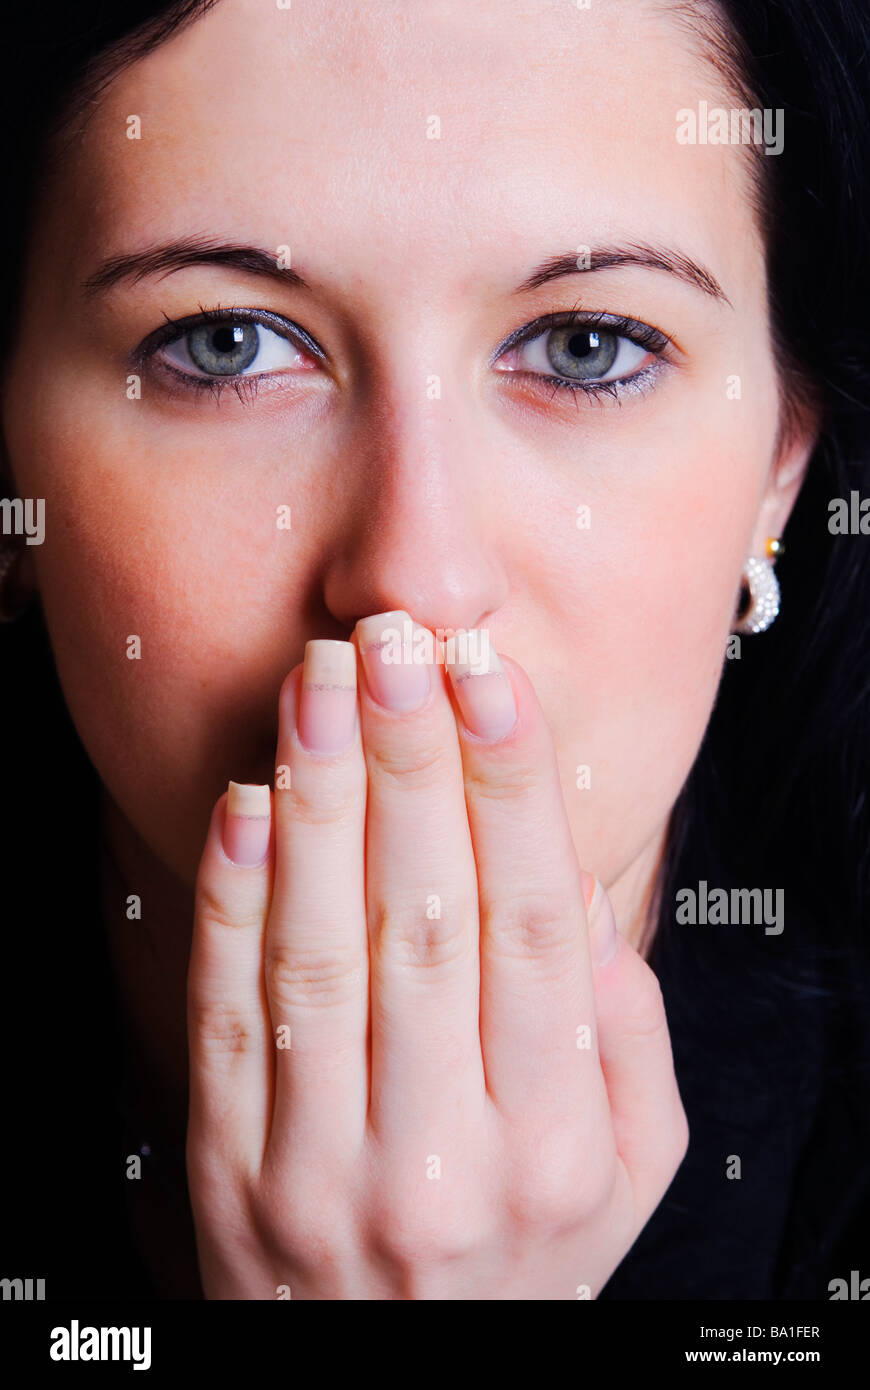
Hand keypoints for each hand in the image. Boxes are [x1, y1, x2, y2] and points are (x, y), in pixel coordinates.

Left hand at [186, 611, 687, 1298]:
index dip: (512, 790)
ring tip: (321, 682)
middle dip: (411, 761)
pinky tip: (245, 803)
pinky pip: (225, 1018)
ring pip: (320, 950)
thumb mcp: (627, 1179)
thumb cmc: (523, 1266)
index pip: (533, 930)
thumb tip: (582, 902)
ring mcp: (324, 1167)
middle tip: (400, 642)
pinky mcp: (230, 1172)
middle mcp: (444, 1154)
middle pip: (425, 919)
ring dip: (319, 801)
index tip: (492, 677)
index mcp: (557, 1144)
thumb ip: (629, 1043)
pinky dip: (230, 901)